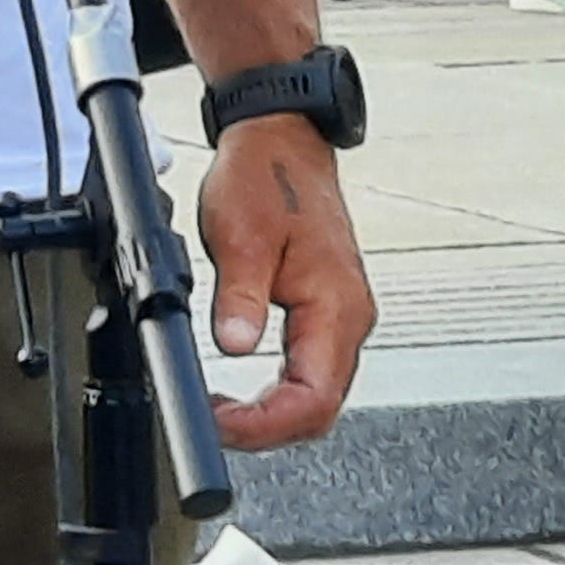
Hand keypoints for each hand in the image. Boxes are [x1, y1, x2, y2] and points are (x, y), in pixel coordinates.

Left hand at [196, 117, 373, 451]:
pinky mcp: (327, 310)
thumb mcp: (241, 234)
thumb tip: (237, 346)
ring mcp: (341, 315)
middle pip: (319, 408)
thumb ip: (240, 296)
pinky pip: (311, 370)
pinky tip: (247, 390)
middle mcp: (349, 316)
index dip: (267, 425)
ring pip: (316, 394)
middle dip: (266, 428)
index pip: (314, 399)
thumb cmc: (267, 173)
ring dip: (271, 414)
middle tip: (214, 422)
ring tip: (222, 410)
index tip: (222, 424)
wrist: (281, 137)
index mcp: (337, 304)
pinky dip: (278, 392)